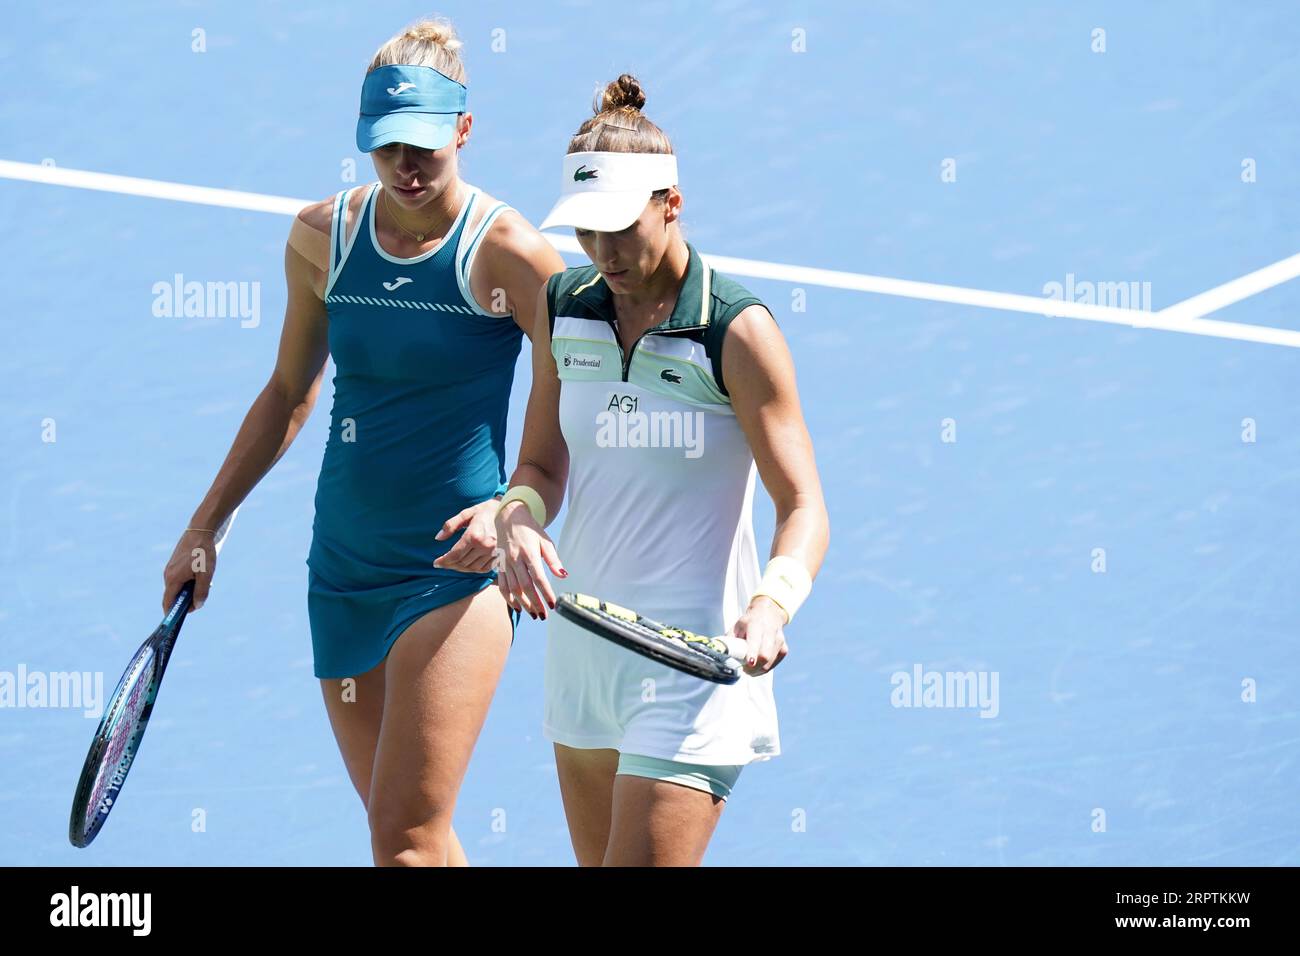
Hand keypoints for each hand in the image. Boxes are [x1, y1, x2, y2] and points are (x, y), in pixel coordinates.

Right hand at [162, 529, 219, 611]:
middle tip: (202, 597)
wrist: (200, 530)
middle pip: (174, 596)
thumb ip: (201, 592)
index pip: (168, 603)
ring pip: (178, 586)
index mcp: (172, 580)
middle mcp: (168, 575)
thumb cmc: (203, 553)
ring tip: (205, 581)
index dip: (172, 613)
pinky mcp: (174, 563)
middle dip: (187, 600)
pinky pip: (180, 578)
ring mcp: (170, 569)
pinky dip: (189, 581)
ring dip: (190, 589)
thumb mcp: (206, 575)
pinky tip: (201, 574)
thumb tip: (196, 606)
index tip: (178, 621)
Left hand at [433, 498, 502, 572]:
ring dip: (460, 568)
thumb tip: (438, 538)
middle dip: (450, 565)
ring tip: (453, 564)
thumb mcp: (467, 512)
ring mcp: (493, 553)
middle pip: (462, 563)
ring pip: (472, 568)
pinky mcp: (500, 556)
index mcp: (474, 535)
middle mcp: (484, 546)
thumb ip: (451, 525)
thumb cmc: (488, 510)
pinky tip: (467, 565)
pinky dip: (473, 569)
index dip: (443, 561)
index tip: (436, 563)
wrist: (511, 511)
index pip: (455, 554)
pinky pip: (483, 569)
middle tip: (443, 563)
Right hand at [494, 499, 566, 618]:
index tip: (553, 605)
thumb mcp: (545, 542)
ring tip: (534, 614)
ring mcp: (505, 564)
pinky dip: (508, 598)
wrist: (509, 518)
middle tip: (543, 616)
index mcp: (529, 553)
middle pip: (525, 586)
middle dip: (535, 603)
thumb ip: (554, 560)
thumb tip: (563, 576)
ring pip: (513, 589)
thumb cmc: (531, 531)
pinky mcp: (499, 566)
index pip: (538, 578)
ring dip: (523, 604)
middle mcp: (515, 560)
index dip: (545, 593)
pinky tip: (517, 607)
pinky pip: (502, 586)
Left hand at [730, 597, 788, 674]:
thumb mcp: (737, 627)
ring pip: (769, 663)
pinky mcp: (784, 649)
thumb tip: (720, 656)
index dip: (752, 653)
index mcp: (756, 624)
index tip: (750, 663)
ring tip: (748, 668)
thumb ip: (730, 641)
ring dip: (757, 670)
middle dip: (753, 667)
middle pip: (765, 655)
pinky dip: (763, 668)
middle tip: (744, 670)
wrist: (768, 613)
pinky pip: (772, 665)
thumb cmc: (748, 623)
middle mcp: (770, 632)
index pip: (755, 641)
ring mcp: (779, 641)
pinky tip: (757, 665)